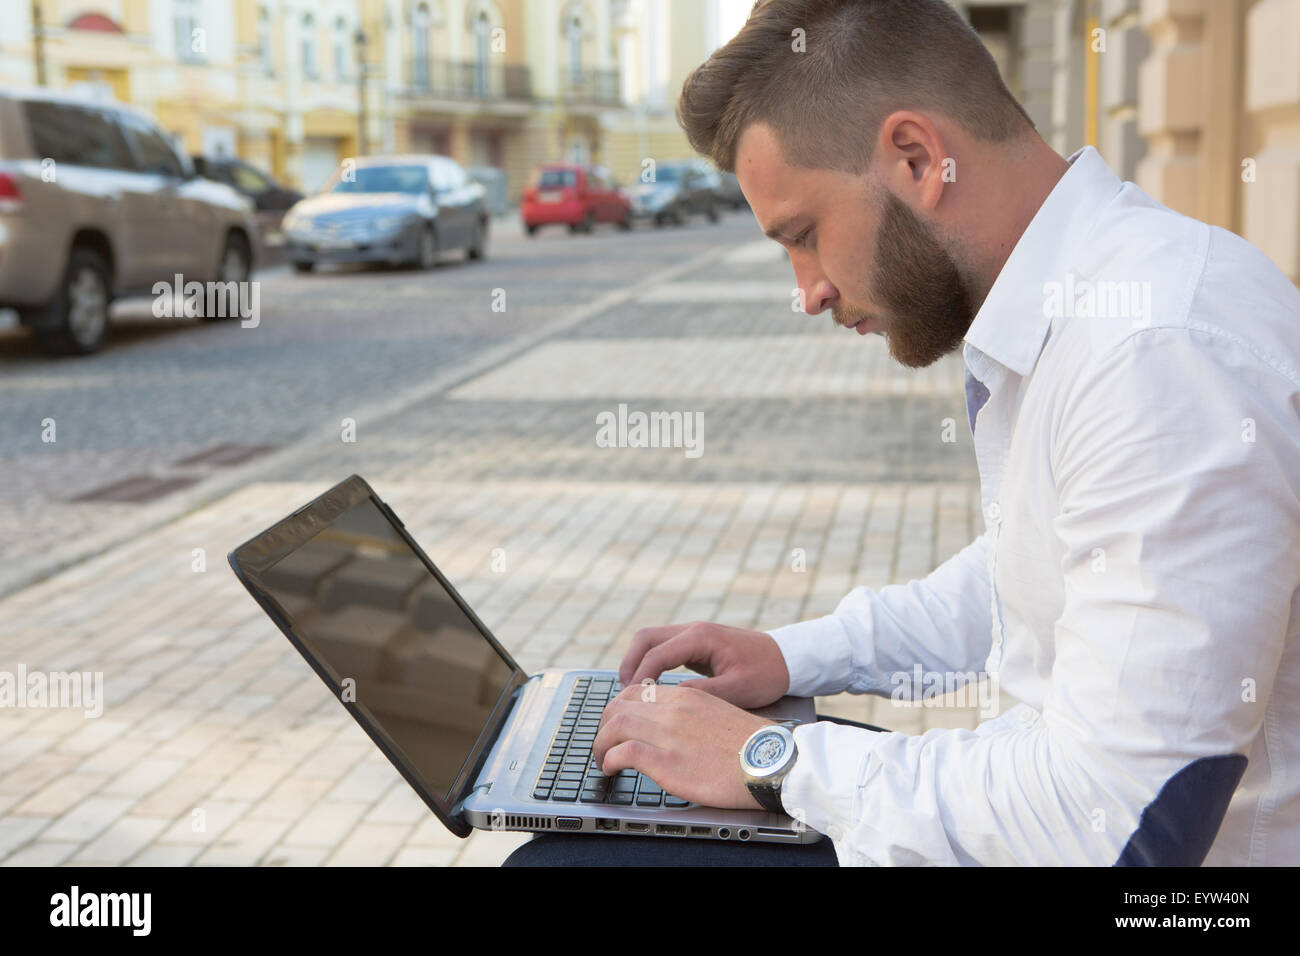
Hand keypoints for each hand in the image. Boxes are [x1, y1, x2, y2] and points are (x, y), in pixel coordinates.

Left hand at [593, 683, 774, 809]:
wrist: (771, 762)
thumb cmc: (752, 747)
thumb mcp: (720, 715)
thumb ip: (693, 716)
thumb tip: (676, 730)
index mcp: (688, 697)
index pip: (638, 692)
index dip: (620, 708)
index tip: (618, 724)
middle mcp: (674, 710)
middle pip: (619, 705)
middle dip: (604, 725)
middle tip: (605, 743)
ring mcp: (668, 734)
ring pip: (613, 724)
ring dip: (600, 744)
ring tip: (603, 759)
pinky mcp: (665, 760)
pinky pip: (622, 752)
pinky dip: (609, 760)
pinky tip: (612, 769)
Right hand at [618, 621, 790, 708]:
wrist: (788, 659)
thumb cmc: (767, 674)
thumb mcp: (738, 689)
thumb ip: (704, 694)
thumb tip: (669, 699)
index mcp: (701, 638)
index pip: (657, 654)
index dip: (640, 677)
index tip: (631, 701)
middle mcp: (693, 630)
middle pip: (645, 638)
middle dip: (629, 664)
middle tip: (623, 694)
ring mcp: (693, 634)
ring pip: (651, 640)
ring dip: (637, 662)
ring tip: (631, 692)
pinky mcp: (696, 643)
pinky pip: (663, 647)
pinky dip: (650, 663)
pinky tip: (649, 685)